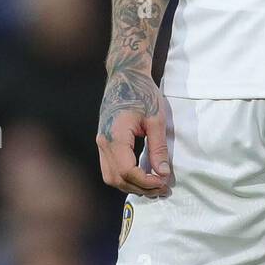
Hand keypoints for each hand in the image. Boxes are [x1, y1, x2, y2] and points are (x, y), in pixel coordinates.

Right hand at [96, 69, 170, 195]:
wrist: (125, 75)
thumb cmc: (142, 92)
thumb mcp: (156, 119)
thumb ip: (158, 148)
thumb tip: (163, 173)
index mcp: (115, 136)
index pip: (127, 171)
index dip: (146, 182)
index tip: (163, 183)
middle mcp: (103, 142)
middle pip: (116, 178)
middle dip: (139, 188)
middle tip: (162, 189)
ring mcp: (100, 142)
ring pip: (111, 176)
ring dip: (131, 185)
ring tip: (153, 186)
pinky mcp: (103, 142)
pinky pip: (110, 168)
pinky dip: (125, 177)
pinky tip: (142, 176)